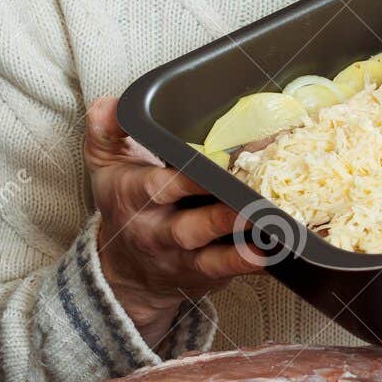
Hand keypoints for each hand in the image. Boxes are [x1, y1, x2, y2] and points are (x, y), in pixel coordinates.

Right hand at [84, 97, 263, 345]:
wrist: (123, 270)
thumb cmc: (123, 203)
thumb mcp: (105, 164)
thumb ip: (106, 130)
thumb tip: (112, 104)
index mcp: (136, 198)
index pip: (159, 188)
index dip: (187, 180)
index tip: (214, 167)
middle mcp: (158, 232)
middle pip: (187, 229)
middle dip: (218, 219)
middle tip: (251, 206)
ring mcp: (182, 259)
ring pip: (210, 260)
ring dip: (239, 252)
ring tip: (268, 236)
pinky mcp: (203, 277)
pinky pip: (228, 275)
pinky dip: (251, 266)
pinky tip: (275, 254)